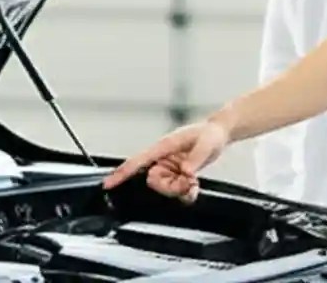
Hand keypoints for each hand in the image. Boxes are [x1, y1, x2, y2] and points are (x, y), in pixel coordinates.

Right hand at [102, 118, 231, 201]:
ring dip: (180, 190)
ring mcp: (168, 167)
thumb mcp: (206, 145)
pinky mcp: (175, 174)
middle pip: (153, 182)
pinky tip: (193, 185)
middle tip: (189, 181)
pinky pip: (174, 191)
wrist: (218, 135)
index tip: (108, 184)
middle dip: (170, 187)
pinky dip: (185, 192)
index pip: (138, 161)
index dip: (121, 173)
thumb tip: (185, 172)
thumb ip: (195, 160)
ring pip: (165, 189)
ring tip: (194, 181)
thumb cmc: (210, 134)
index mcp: (163, 147)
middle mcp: (162, 158)